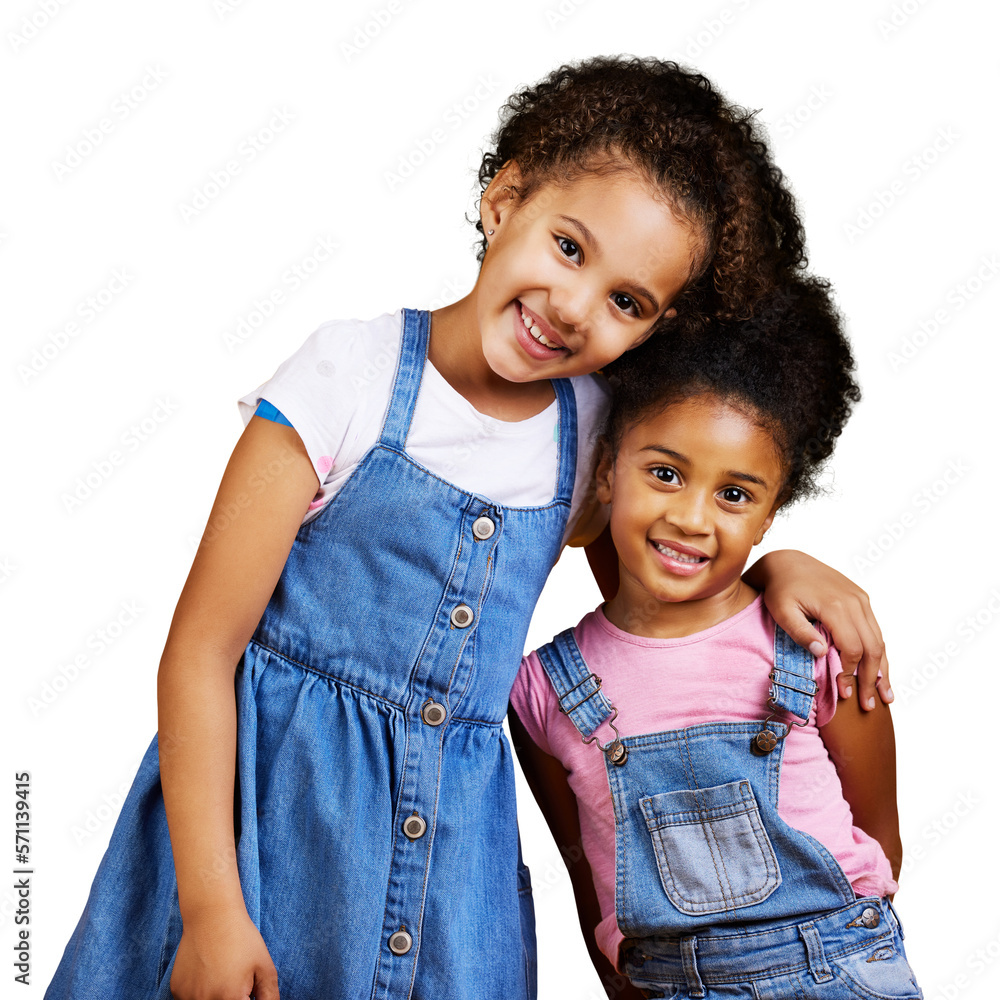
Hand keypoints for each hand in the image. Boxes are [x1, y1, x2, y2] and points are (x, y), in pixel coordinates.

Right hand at [170, 905, 278, 999]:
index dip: (245, 999)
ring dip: (215, 997)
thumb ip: (269, 997)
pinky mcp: (176, 990)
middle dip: (231, 997)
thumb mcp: (264, 966)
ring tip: (221, 974)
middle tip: (234, 980)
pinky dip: (200, 993)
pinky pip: (190, 999)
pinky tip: (207, 972)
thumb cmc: (241, 938)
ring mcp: (188, 998)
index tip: (246, 991)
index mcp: (230, 999)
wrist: (211, 914)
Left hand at [746, 549, 891, 711]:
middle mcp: (855, 601)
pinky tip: (880, 671)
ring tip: (885, 696)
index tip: (845, 695)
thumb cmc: (780, 589)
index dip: (851, 674)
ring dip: (882, 669)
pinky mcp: (861, 598)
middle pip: (872, 647)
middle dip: (872, 679)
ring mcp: (861, 599)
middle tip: (869, 705)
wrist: (787, 561)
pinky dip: (879, 652)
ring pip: (879, 639)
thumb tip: (822, 653)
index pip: (852, 648)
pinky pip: (875, 629)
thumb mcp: (782, 610)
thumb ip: (800, 632)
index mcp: (835, 606)